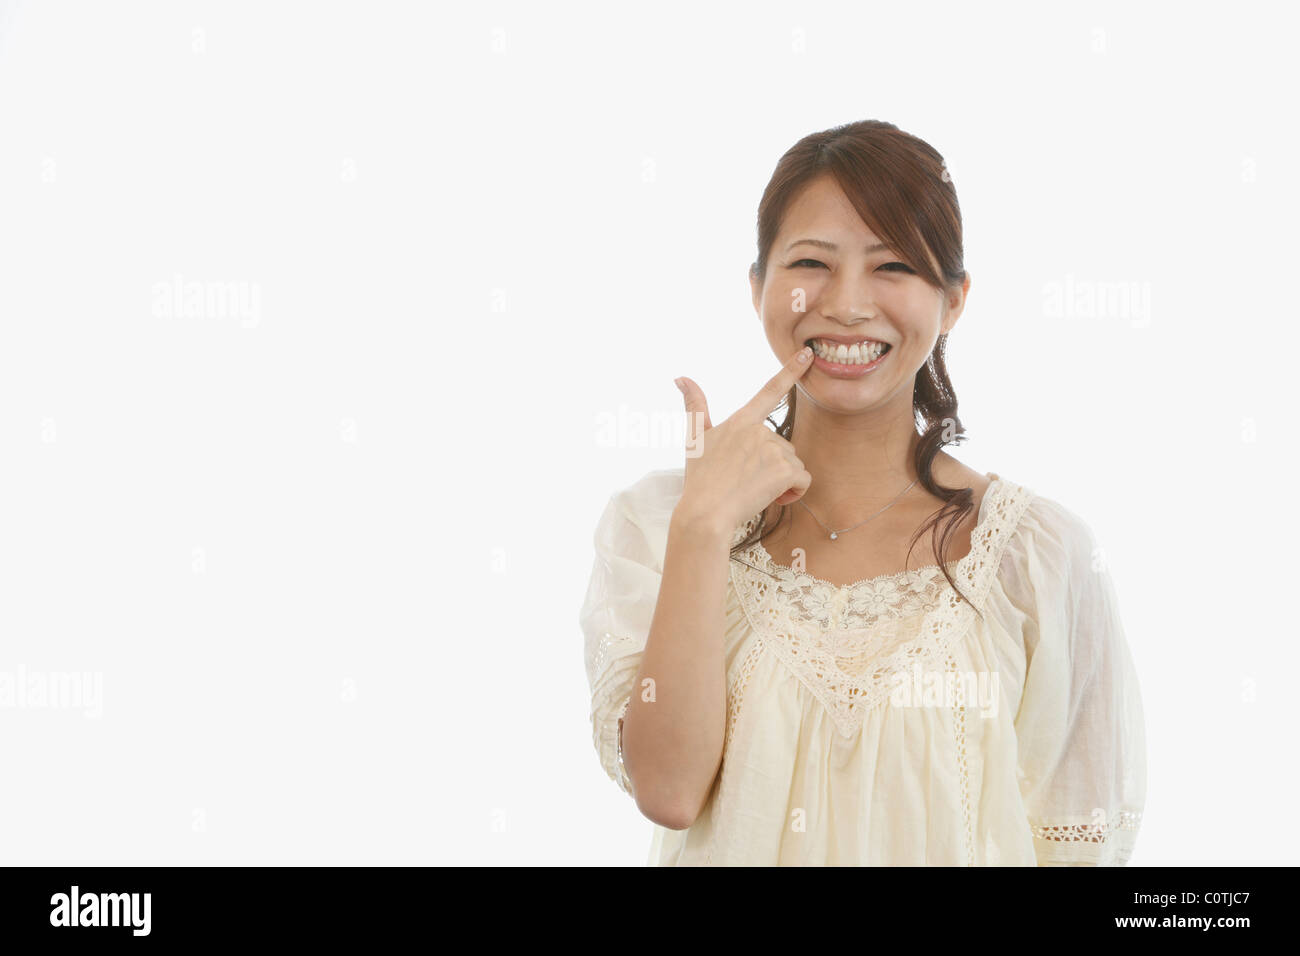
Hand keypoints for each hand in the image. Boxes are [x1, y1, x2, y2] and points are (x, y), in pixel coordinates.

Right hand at [673, 346, 813, 534]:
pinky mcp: (784, 469)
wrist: (705, 513)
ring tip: (753, 492)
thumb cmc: (700, 480)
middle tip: (745, 482)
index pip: (769, 391)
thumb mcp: (695, 440)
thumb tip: (680, 377)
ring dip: (781, 482)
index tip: (807, 354)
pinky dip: (793, 493)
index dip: (790, 370)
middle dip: (772, 467)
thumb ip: (694, 406)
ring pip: (793, 465)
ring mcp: (772, 448)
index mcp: (740, 421)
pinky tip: (771, 499)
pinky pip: (803, 480)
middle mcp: (759, 430)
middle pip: (783, 447)